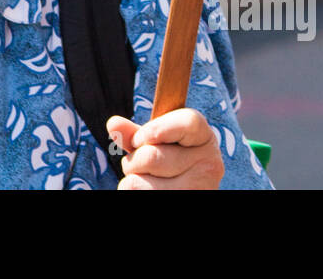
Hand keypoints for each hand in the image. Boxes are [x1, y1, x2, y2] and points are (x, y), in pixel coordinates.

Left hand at [106, 108, 224, 189]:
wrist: (183, 190)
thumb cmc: (169, 164)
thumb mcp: (158, 144)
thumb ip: (137, 134)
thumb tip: (113, 124)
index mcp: (204, 139)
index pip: (188, 121)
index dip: (156, 129)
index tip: (139, 139)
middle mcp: (209, 165)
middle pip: (152, 156)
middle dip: (134, 160)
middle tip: (141, 165)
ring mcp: (199, 189)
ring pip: (139, 183)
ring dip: (131, 180)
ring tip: (145, 181)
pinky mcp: (187, 201)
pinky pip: (137, 194)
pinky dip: (131, 191)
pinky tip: (146, 190)